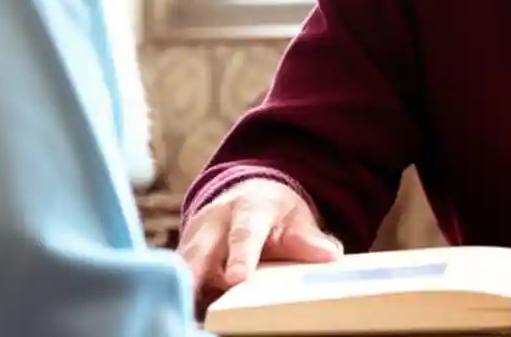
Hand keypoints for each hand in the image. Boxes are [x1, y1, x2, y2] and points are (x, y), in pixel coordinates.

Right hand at [178, 179, 341, 306]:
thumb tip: (331, 255)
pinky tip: (184, 315)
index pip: (244, 234)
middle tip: (191, 299)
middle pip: (199, 250)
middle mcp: (214, 221)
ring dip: (184, 289)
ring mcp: (193, 238)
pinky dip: (181, 295)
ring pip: (184, 266)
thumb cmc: (275, 214)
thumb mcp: (295, 218)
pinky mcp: (183, 255)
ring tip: (185, 315)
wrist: (245, 194)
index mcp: (248, 208)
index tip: (237, 279)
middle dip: (193, 275)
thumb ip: (308, 239)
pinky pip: (179, 277)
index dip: (240, 256)